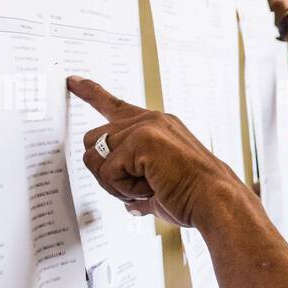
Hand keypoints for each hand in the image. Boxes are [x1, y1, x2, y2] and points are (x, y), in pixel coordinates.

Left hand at [69, 75, 231, 228]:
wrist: (215, 201)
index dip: (91, 93)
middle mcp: (150, 121)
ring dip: (115, 183)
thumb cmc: (195, 198)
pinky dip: (124, 189)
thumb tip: (130, 206)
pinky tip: (150, 188)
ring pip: (96, 158)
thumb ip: (139, 187)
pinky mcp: (141, 140)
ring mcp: (146, 127)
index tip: (72, 81)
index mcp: (156, 127)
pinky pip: (108, 171)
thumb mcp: (159, 189)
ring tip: (148, 188)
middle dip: (105, 172)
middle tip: (135, 189)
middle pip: (93, 141)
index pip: (115, 106)